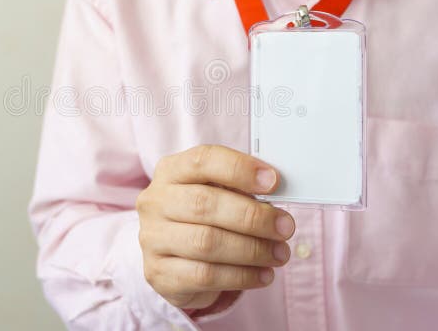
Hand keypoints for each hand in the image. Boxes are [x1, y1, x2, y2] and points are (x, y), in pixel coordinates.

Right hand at [136, 145, 294, 310]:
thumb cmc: (201, 217)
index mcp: (171, 171)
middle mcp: (155, 202)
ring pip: (206, 243)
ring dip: (252, 250)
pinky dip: (241, 276)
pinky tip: (263, 274)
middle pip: (205, 204)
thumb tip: (277, 194)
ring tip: (279, 253)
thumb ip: (242, 189)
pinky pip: (205, 276)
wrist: (170, 256)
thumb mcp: (217, 192)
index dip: (240, 169)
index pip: (202, 160)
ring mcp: (152, 239)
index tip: (273, 181)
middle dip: (253, 216)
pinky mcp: (159, 273)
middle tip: (285, 227)